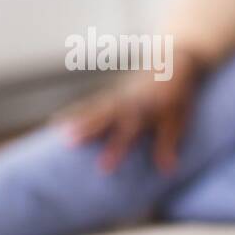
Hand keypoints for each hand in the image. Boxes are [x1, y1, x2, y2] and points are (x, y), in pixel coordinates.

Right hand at [57, 52, 203, 173]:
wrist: (171, 62)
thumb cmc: (177, 96)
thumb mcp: (177, 119)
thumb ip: (168, 144)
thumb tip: (168, 172)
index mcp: (145, 108)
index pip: (129, 132)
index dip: (116, 149)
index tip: (102, 169)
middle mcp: (129, 101)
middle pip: (105, 116)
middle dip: (87, 130)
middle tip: (68, 144)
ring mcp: (118, 95)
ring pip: (94, 108)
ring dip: (75, 120)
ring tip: (57, 133)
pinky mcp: (112, 94)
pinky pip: (91, 103)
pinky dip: (74, 112)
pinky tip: (57, 122)